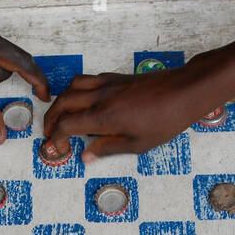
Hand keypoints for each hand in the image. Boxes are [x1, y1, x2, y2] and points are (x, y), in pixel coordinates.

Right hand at [42, 61, 215, 162]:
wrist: (184, 91)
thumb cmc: (166, 120)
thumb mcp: (137, 144)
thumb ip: (107, 149)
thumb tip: (85, 156)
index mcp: (103, 118)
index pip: (66, 125)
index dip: (55, 138)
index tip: (55, 147)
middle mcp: (100, 98)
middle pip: (62, 103)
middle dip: (51, 119)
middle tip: (51, 133)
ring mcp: (107, 84)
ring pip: (72, 86)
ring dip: (62, 101)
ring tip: (62, 115)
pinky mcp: (116, 77)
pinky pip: (88, 80)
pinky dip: (78, 89)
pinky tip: (85, 101)